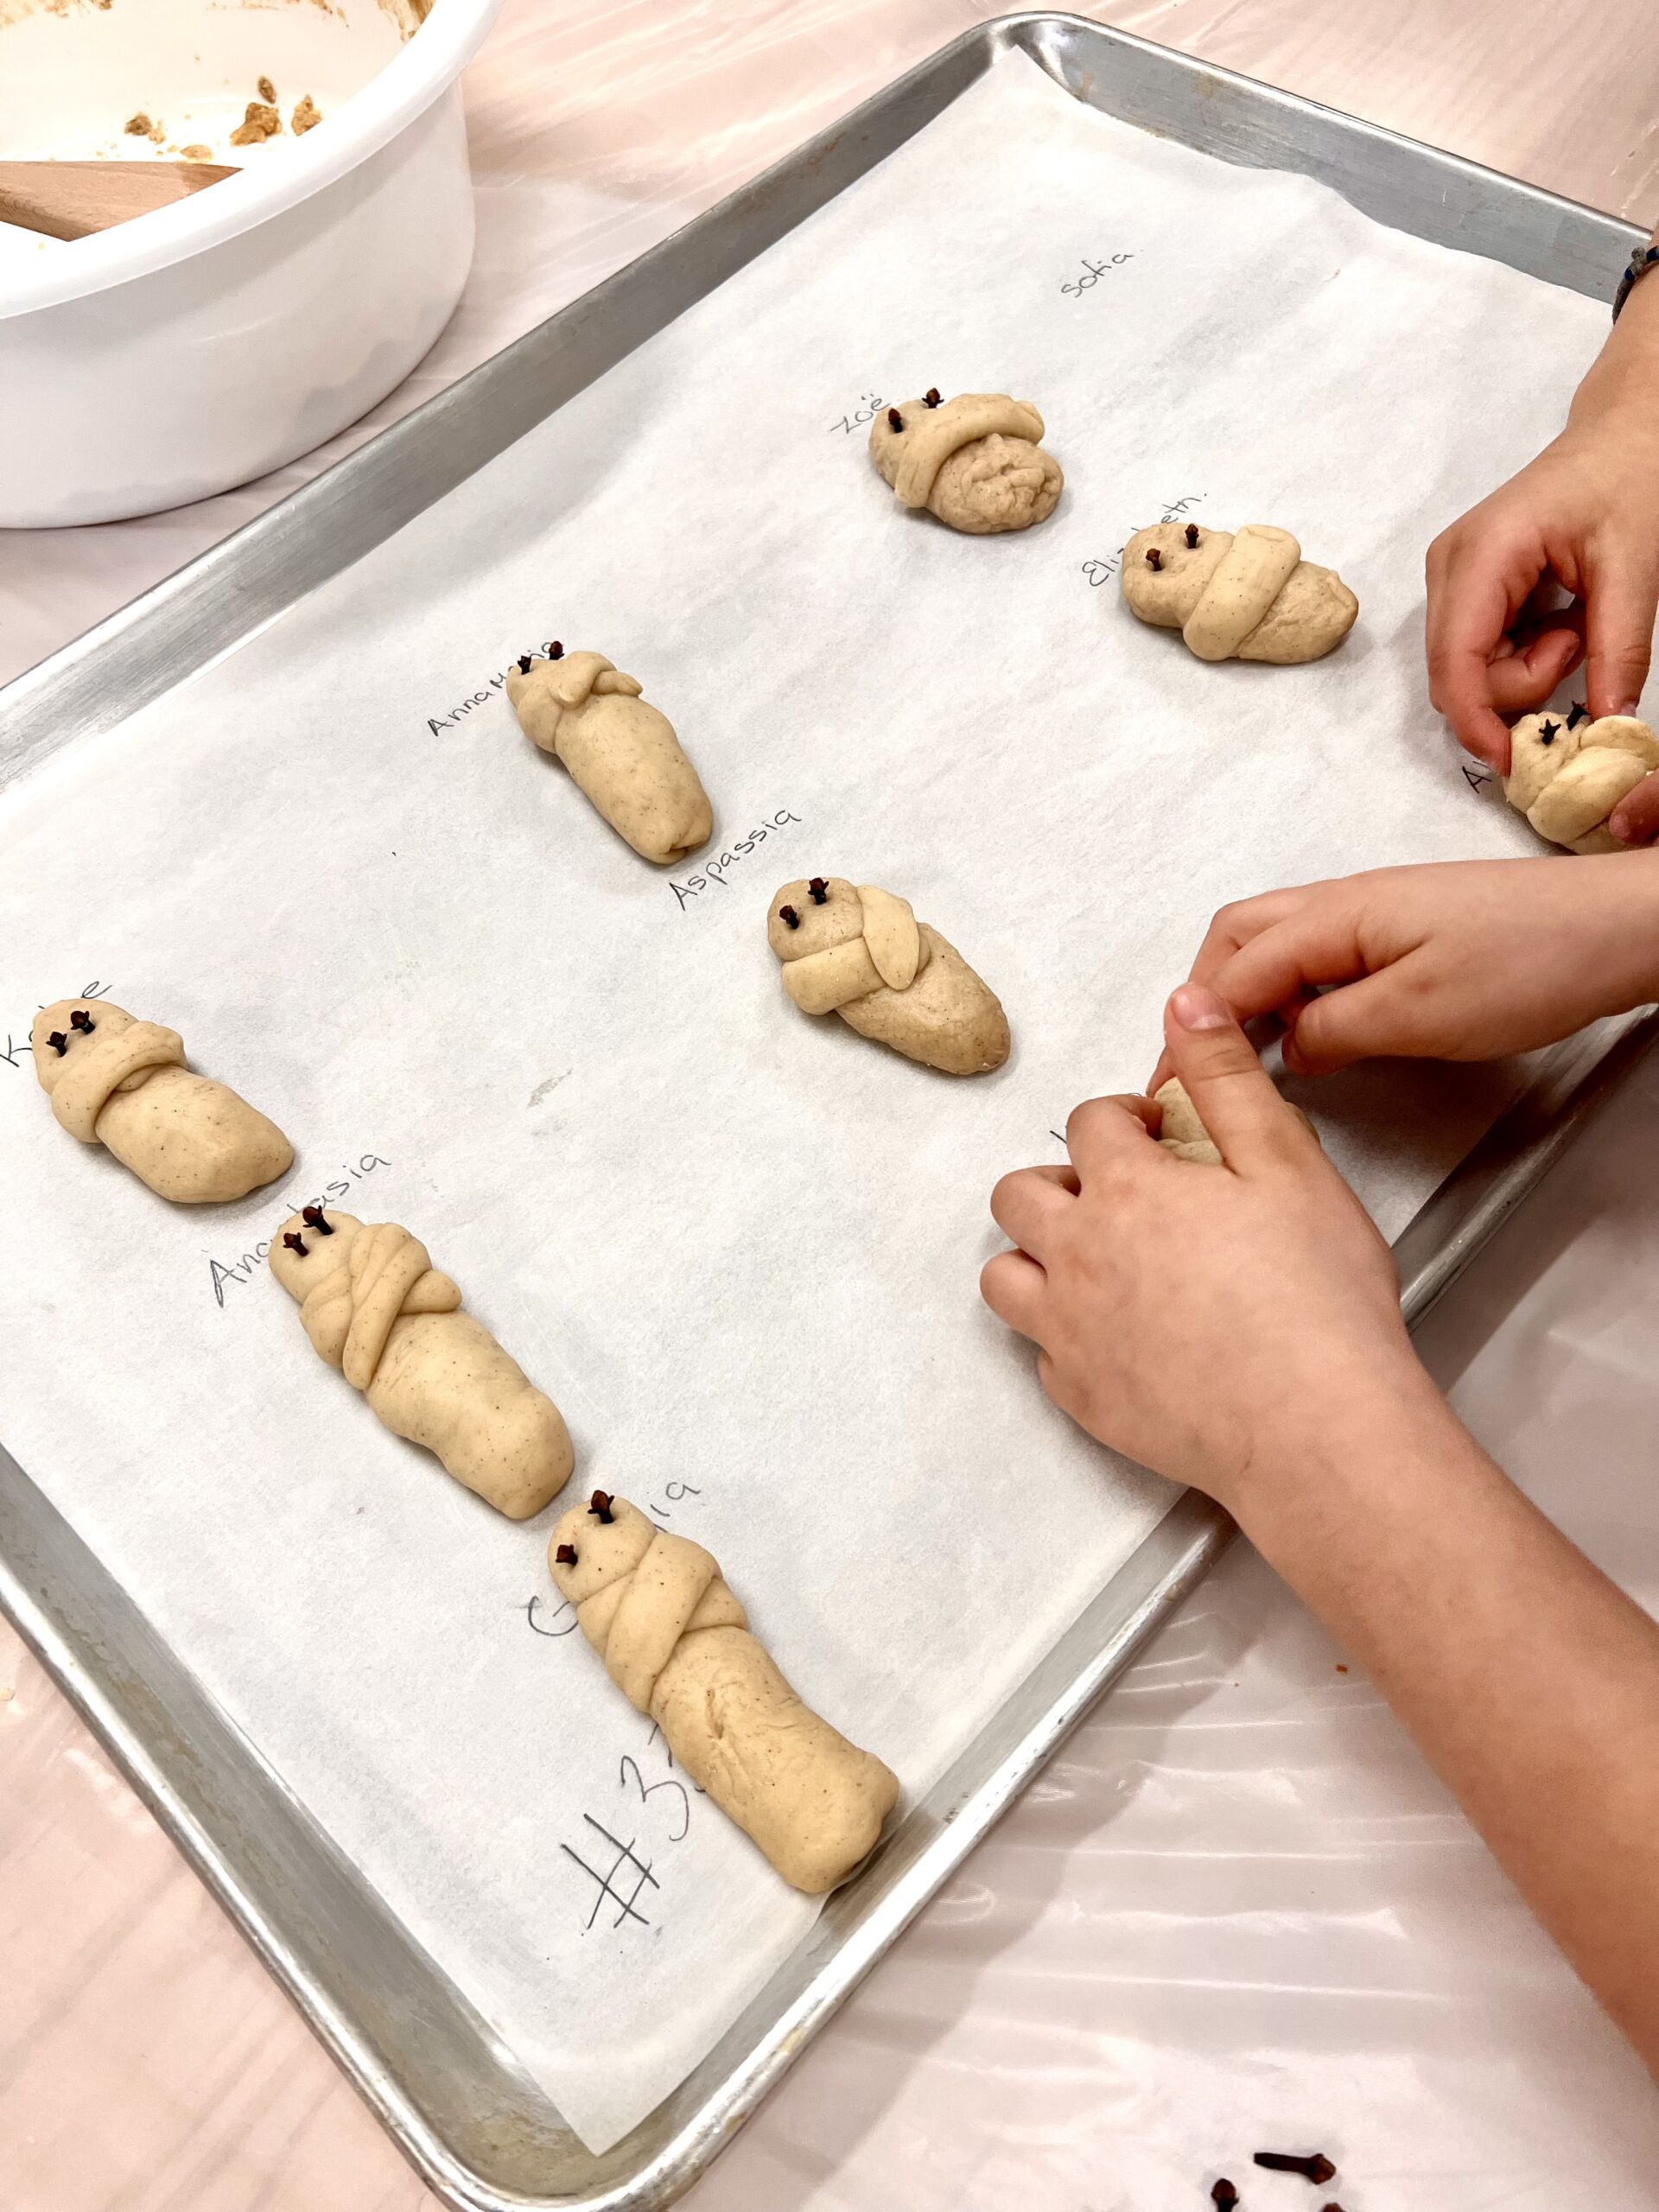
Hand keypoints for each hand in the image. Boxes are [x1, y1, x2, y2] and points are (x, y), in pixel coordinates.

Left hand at [981, 984, 1424, 1511]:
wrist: (1316, 1428)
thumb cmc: (1317, 1296)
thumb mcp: (1287, 1161)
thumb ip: (1226, 1078)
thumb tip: (1184, 1003)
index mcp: (1127, 1190)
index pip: (1088, 1123)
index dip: (1123, 1120)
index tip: (1160, 1139)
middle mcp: (1078, 1257)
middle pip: (1018, 1194)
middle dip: (1060, 1180)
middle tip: (1123, 1198)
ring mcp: (1070, 1334)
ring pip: (1003, 1275)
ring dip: (1037, 1256)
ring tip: (1099, 1263)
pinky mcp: (1081, 1400)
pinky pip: (1039, 1355)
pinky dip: (1065, 1336)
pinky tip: (1118, 1337)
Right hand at [1153, 854, 1658, 1077]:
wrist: (1617, 929)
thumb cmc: (1528, 964)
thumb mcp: (1416, 1016)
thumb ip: (1331, 1031)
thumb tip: (1284, 1049)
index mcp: (1337, 916)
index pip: (1233, 969)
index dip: (1195, 1028)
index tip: (1173, 1082)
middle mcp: (1345, 902)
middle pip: (1239, 937)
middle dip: (1205, 996)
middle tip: (1198, 1062)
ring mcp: (1376, 911)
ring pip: (1278, 942)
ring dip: (1249, 992)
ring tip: (1250, 1054)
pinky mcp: (1406, 929)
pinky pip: (1321, 953)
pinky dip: (1294, 990)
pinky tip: (1314, 1032)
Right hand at [1424, 272, 1658, 841]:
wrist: (1626, 431)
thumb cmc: (1630, 478)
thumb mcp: (1635, 571)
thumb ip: (1618, 654)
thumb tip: (1607, 730)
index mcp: (1483, 555)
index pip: (1455, 664)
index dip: (1477, 723)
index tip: (1516, 762)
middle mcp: (1450, 569)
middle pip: (1455, 677)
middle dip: (1518, 686)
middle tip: (1579, 640)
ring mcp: (1451, 579)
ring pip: (1466, 672)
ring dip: (1524, 669)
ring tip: (1573, 620)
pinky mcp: (1465, 589)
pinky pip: (1479, 655)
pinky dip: (1522, 655)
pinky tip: (1557, 618)